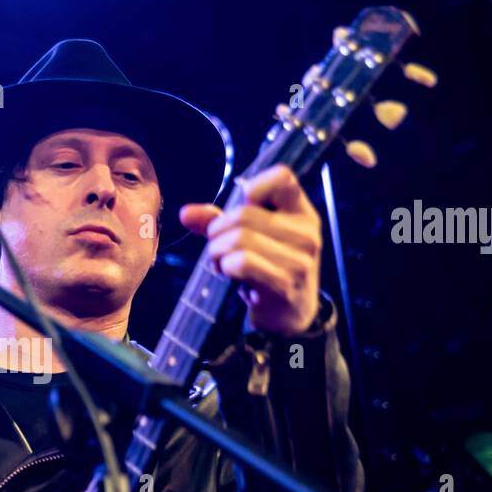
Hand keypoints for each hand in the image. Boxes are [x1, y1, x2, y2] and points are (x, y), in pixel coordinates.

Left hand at [179, 164, 321, 336]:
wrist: (291, 315)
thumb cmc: (268, 269)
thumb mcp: (250, 238)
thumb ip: (219, 220)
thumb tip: (185, 213)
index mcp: (302, 213)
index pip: (282, 177)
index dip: (254, 186)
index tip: (241, 207)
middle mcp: (306, 233)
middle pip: (245, 214)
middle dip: (217, 230)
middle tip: (215, 245)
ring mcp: (298, 259)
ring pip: (239, 238)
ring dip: (217, 251)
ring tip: (219, 261)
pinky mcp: (284, 282)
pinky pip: (241, 262)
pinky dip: (224, 266)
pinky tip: (226, 272)